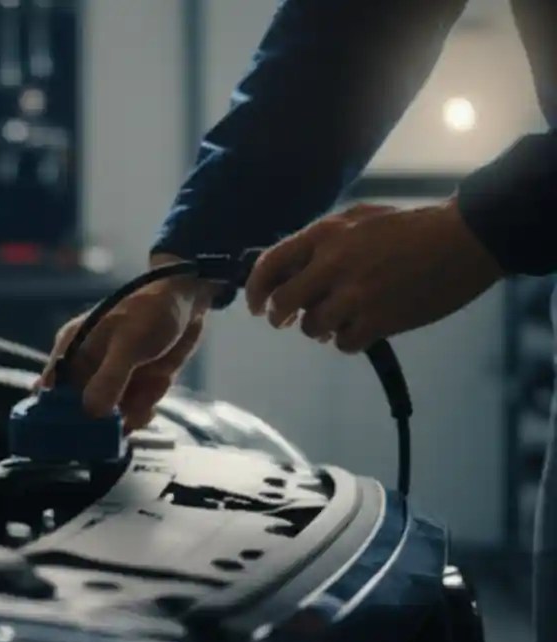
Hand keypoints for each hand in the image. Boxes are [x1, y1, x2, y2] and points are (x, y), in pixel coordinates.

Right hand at [37, 254, 216, 429]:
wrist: (187, 302)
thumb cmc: (149, 312)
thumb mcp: (128, 343)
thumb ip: (110, 378)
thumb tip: (91, 412)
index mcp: (72, 350)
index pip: (50, 388)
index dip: (55, 413)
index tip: (69, 433)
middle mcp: (87, 368)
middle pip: (77, 408)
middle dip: (96, 422)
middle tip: (112, 430)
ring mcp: (111, 379)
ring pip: (107, 415)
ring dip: (123, 419)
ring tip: (141, 410)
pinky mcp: (134, 386)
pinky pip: (130, 412)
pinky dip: (140, 415)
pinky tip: (150, 409)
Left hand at [245, 199, 503, 353]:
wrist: (464, 239)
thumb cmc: (411, 227)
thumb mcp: (358, 219)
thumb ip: (321, 243)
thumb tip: (289, 271)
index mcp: (325, 234)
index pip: (270, 265)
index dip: (254, 290)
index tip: (255, 306)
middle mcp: (334, 264)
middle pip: (283, 304)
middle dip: (279, 316)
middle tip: (286, 320)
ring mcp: (356, 294)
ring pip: (311, 328)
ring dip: (319, 328)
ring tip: (337, 318)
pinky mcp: (379, 320)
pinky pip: (343, 344)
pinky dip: (348, 340)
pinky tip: (362, 328)